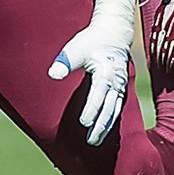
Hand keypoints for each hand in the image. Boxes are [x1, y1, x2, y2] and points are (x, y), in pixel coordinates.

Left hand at [49, 0, 137, 146]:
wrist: (114, 33)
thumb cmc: (92, 40)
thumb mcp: (77, 47)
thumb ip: (65, 61)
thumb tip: (53, 75)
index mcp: (106, 69)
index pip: (99, 93)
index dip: (92, 108)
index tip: (84, 122)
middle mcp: (116, 80)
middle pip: (110, 107)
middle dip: (101, 125)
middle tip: (91, 141)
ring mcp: (120, 85)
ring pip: (115, 110)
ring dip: (106, 126)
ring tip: (95, 141)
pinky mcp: (120, 88)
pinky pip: (117, 107)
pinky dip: (111, 119)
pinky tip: (103, 130)